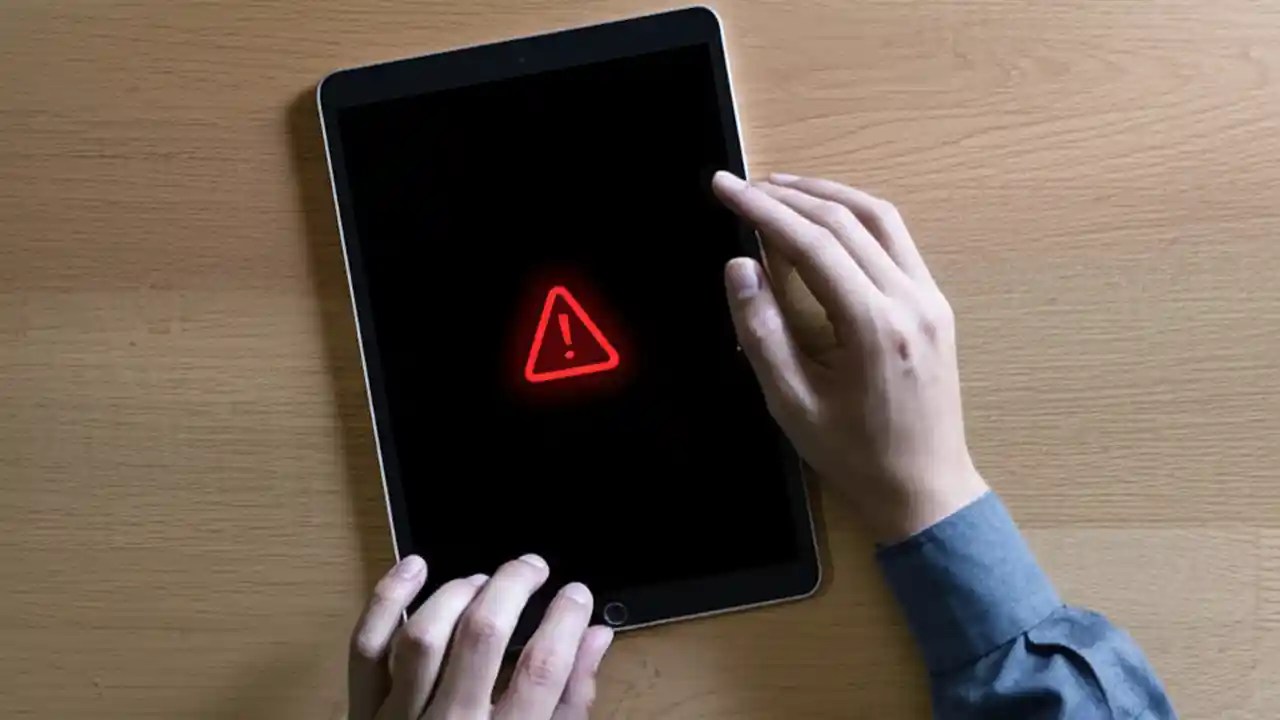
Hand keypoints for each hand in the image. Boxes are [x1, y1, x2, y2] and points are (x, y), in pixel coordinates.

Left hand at [348, 554, 613, 719]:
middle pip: (481, 637)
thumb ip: (572, 702)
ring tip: (484, 579)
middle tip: (533, 566)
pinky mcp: (362, 715)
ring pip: (423, 636)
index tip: (576, 594)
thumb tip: (595, 637)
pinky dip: (386, 599)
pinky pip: (366, 648)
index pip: (541, 670)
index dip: (565, 620)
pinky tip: (416, 568)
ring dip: (457, 592)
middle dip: (512, 586)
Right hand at [711, 171, 988, 542]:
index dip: (762, 210)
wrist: (925, 487)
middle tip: (741, 187)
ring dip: (826, 194)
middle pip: (845, 220)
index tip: (724, 187)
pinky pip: (895, 239)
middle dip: (788, 196)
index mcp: (874, 326)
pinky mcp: (935, 303)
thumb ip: (762, 332)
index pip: (813, 243)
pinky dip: (855, 215)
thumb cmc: (853, 455)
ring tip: (778, 188)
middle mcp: (911, 299)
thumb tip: (739, 266)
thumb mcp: (792, 403)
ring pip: (878, 218)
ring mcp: (930, 298)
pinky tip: (825, 216)